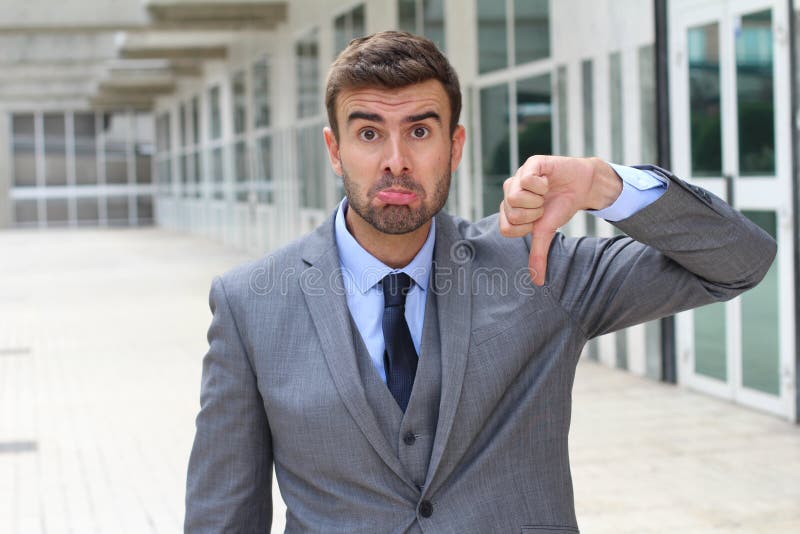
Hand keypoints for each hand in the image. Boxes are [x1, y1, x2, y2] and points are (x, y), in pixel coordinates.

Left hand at [498, 156, 621, 285]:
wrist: (583, 186)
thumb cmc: (561, 207)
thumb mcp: (548, 232)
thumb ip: (538, 253)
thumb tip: (537, 282)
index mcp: (509, 209)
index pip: (506, 228)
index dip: (526, 228)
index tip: (538, 220)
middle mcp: (509, 192)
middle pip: (512, 213)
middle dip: (534, 214)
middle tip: (543, 205)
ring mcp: (518, 177)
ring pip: (515, 197)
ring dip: (537, 199)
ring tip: (545, 193)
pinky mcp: (530, 164)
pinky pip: (526, 179)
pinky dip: (542, 185)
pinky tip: (547, 181)